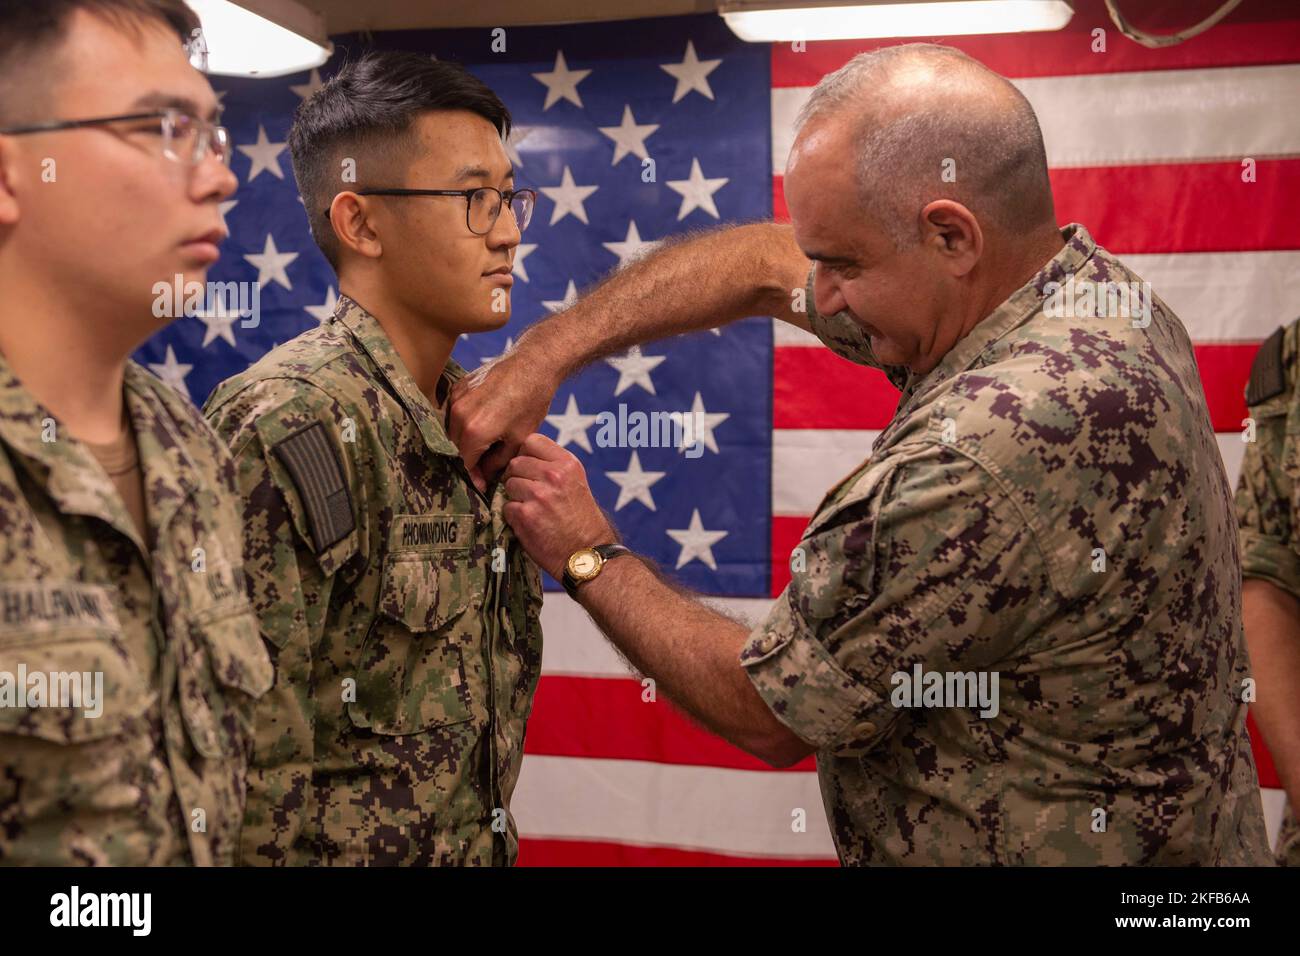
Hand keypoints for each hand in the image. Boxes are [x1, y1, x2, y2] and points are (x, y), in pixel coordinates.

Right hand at [449, 346, 558, 491]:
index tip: (481, 484)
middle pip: (455, 447)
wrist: (533, 364)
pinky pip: (454, 411)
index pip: (464, 463)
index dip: (472, 476)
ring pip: (451, 429)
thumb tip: (485, 475)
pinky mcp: (458, 386)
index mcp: (474, 431)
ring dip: (464, 440)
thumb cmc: (531, 402)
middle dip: (467, 459)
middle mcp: (458, 415)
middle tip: (483, 467)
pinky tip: (481, 423)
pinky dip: (463, 421)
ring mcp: (455, 398)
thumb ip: (497, 462)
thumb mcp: (519, 439)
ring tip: (483, 446)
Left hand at [501, 434, 616, 578]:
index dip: (525, 453)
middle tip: (528, 494)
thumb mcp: (575, 484)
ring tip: (532, 510)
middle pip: (516, 462)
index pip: (532, 440)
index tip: (528, 467)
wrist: (587, 554)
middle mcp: (553, 475)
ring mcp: (538, 495)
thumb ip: (553, 468)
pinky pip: (506, 507)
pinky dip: (513, 517)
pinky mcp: (525, 515)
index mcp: (568, 464)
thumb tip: (523, 456)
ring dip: (514, 497)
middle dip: (517, 477)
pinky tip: (530, 524)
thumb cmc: (581, 521)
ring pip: (508, 484)